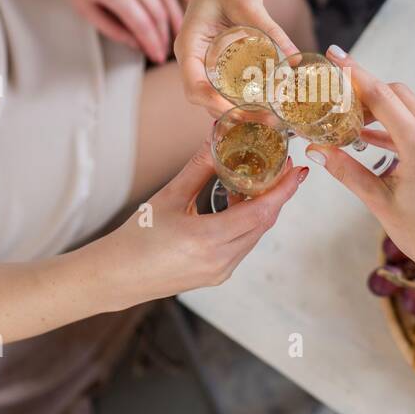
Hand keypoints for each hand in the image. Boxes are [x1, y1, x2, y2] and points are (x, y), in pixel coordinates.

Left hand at [46, 0, 191, 63]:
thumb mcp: (86, 10)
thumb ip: (113, 29)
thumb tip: (139, 45)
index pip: (142, 24)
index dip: (152, 44)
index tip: (157, 57)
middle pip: (158, 11)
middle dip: (164, 34)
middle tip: (166, 50)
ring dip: (174, 16)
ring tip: (178, 32)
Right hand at [100, 143, 307, 308]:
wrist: (117, 276)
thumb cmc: (137, 238)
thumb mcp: (169, 197)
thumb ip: (199, 167)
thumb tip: (216, 137)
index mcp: (207, 239)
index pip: (260, 213)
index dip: (282, 190)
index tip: (297, 171)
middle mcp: (219, 260)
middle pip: (262, 224)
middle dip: (276, 195)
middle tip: (281, 168)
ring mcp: (220, 271)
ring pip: (254, 235)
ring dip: (259, 210)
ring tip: (254, 183)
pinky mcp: (217, 276)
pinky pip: (242, 245)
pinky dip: (246, 224)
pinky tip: (235, 205)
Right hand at [176, 0, 296, 112]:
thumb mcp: (248, 3)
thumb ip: (269, 32)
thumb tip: (293, 60)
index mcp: (189, 46)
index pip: (194, 87)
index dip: (216, 104)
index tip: (244, 112)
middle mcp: (195, 58)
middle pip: (208, 98)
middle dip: (236, 113)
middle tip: (270, 120)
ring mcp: (208, 60)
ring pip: (221, 95)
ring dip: (245, 107)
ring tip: (275, 115)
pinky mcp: (223, 59)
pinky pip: (233, 83)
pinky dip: (250, 93)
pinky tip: (274, 97)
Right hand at [305, 50, 414, 301]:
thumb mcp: (378, 202)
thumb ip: (346, 170)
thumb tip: (315, 149)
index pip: (383, 96)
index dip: (356, 74)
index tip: (335, 56)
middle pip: (398, 94)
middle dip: (367, 91)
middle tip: (337, 98)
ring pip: (412, 107)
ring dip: (383, 108)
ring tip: (351, 119)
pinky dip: (399, 125)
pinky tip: (374, 137)